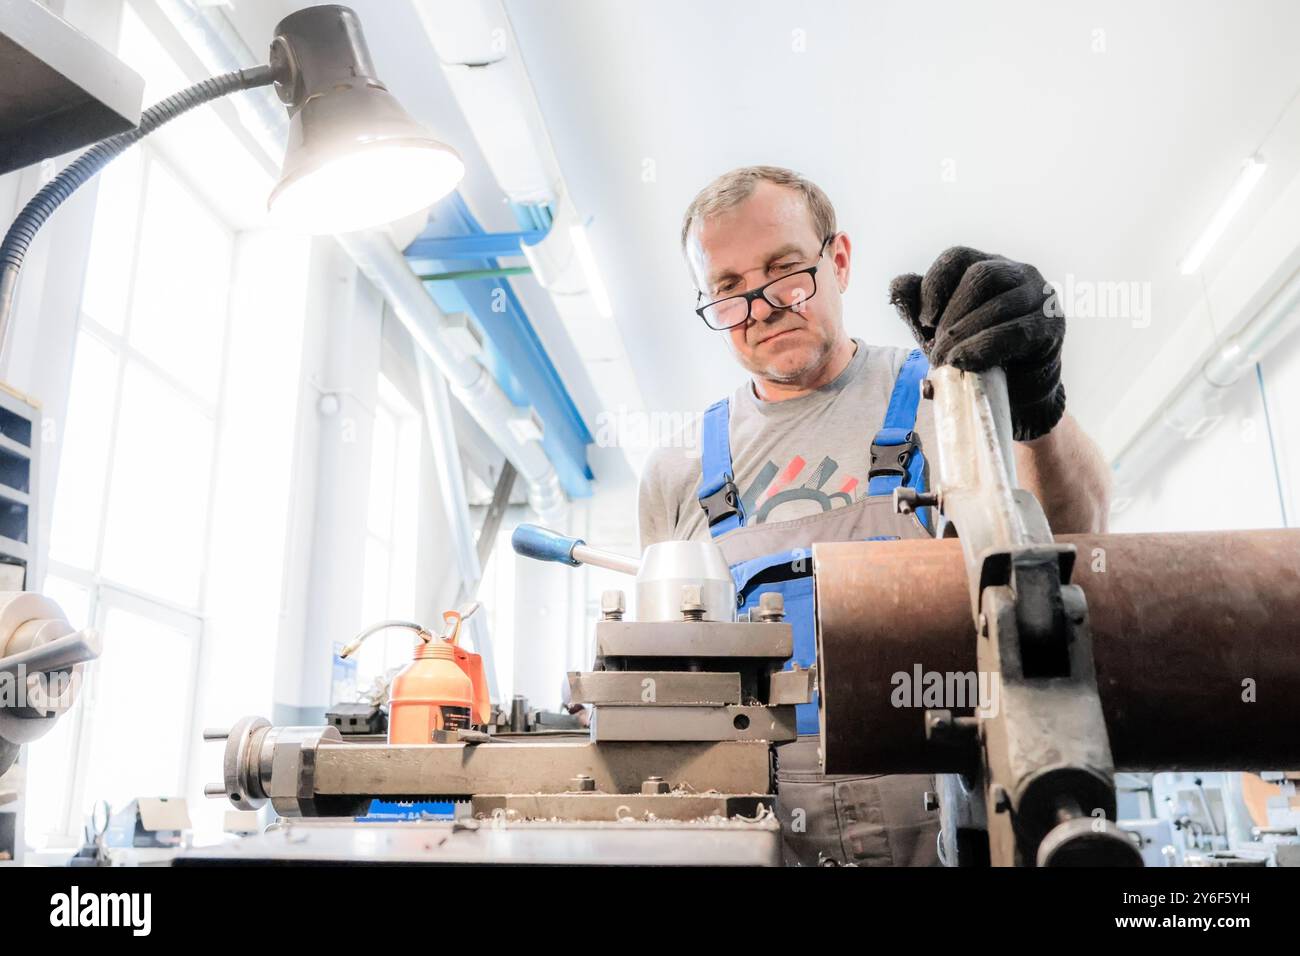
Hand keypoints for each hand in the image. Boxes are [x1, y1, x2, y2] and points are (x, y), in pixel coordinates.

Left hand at [889, 246, 1065, 440]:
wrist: (1015, 391)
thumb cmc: (975, 353)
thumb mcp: (939, 331)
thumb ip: (917, 309)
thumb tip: (896, 287)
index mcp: (988, 265)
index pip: (957, 257)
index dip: (934, 285)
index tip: (922, 321)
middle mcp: (1018, 273)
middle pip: (980, 275)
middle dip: (951, 315)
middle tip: (935, 350)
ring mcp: (1040, 297)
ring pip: (998, 303)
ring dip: (964, 335)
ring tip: (946, 361)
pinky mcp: (1051, 326)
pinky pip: (1016, 331)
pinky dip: (985, 347)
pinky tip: (965, 362)